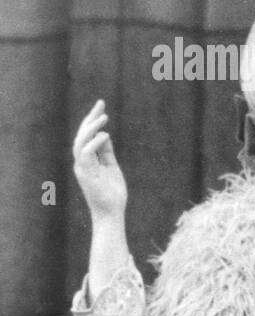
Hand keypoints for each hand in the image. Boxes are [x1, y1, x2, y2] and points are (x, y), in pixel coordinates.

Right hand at [72, 99, 127, 221]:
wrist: (111, 212)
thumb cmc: (112, 192)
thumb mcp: (111, 167)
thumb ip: (106, 152)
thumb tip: (105, 135)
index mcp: (87, 159)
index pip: (87, 135)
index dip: (93, 120)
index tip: (101, 106)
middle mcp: (81, 162)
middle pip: (82, 135)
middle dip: (90, 118)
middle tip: (101, 103)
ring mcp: (82, 167)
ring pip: (80, 141)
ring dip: (91, 128)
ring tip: (104, 117)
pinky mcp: (86, 173)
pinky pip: (85, 153)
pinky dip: (94, 142)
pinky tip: (105, 135)